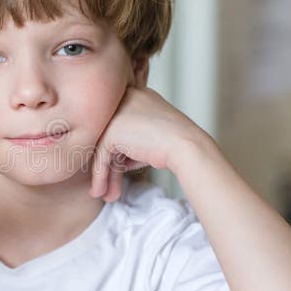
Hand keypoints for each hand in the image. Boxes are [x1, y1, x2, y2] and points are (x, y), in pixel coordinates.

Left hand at [89, 87, 209, 200]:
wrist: (189, 147)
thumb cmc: (176, 145)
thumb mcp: (150, 137)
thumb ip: (130, 142)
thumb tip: (114, 162)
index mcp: (135, 95)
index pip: (117, 125)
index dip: (115, 153)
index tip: (115, 173)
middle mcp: (123, 99)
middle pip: (108, 136)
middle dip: (108, 165)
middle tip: (106, 188)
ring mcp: (116, 113)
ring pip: (103, 147)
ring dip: (103, 173)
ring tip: (104, 195)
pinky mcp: (111, 130)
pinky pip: (101, 156)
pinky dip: (101, 175)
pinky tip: (101, 192)